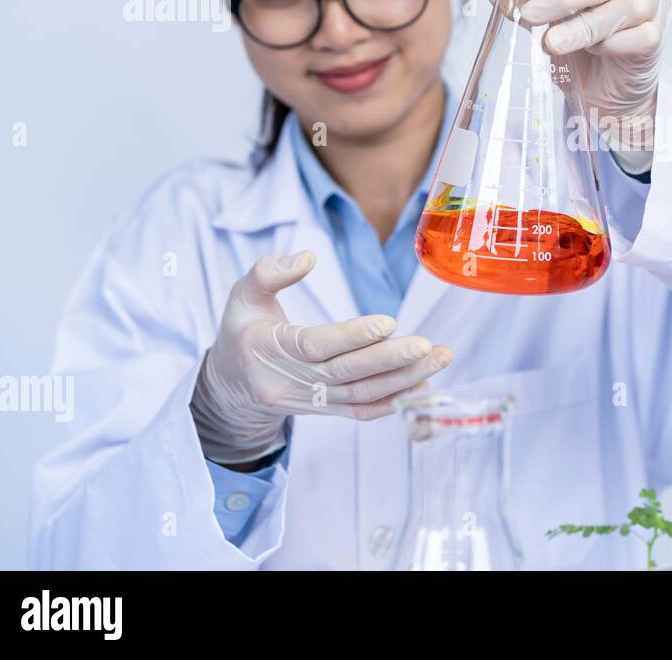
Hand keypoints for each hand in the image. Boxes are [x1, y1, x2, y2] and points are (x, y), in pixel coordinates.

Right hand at [190, 251, 452, 464]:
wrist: (231, 384)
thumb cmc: (243, 329)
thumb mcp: (242, 294)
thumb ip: (269, 272)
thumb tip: (308, 258)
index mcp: (266, 350)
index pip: (314, 345)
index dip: (352, 336)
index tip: (388, 323)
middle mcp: (288, 383)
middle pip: (345, 375)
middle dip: (390, 361)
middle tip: (428, 346)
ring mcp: (308, 402)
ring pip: (360, 395)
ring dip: (403, 379)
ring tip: (440, 359)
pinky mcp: (324, 411)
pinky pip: (361, 412)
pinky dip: (393, 402)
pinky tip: (423, 386)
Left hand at [481, 0, 671, 173]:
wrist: (606, 93)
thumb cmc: (582, 48)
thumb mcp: (548, 21)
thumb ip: (524, 0)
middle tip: (533, 15)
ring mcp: (655, 7)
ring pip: (627, 5)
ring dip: (586, 24)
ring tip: (554, 42)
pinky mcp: (656, 39)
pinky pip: (639, 36)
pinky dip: (612, 44)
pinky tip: (595, 53)